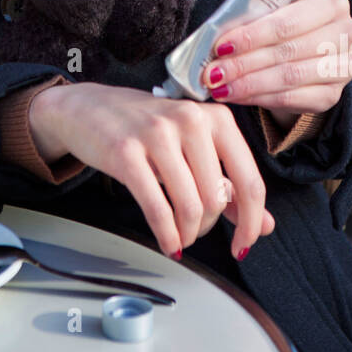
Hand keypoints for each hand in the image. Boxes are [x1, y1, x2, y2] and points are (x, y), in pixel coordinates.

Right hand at [30, 82, 274, 260]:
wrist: (88, 108)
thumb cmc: (146, 129)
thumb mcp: (194, 147)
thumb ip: (230, 184)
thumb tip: (264, 225)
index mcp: (216, 117)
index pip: (249, 180)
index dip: (251, 221)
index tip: (244, 243)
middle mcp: (190, 120)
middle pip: (217, 198)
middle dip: (208, 226)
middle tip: (195, 230)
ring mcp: (157, 134)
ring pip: (190, 206)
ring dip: (188, 233)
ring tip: (181, 236)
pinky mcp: (126, 152)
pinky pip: (157, 208)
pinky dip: (167, 235)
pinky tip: (168, 242)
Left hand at [198, 0, 351, 119]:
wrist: (307, 53)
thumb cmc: (286, 24)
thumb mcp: (274, 11)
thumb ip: (253, 18)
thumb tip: (215, 36)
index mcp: (331, 3)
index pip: (289, 22)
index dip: (253, 36)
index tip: (221, 46)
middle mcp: (347, 33)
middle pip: (288, 52)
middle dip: (244, 63)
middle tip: (212, 72)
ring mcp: (345, 67)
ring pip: (290, 77)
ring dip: (248, 83)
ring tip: (219, 86)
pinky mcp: (334, 95)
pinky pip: (292, 98)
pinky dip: (259, 98)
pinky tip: (236, 96)